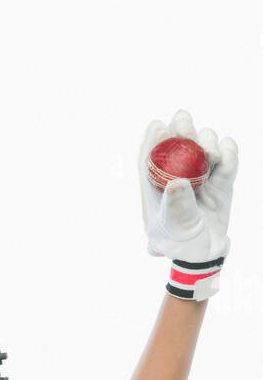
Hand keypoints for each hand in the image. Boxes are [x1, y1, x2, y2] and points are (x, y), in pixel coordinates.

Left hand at [139, 109, 237, 299]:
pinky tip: (226, 158)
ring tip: (211, 155)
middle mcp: (177, 171)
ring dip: (207, 140)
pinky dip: (229, 152)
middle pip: (178, 137)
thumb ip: (176, 206)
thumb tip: (177, 182)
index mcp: (155, 182)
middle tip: (186, 129)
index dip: (154, 137)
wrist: (205, 253)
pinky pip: (228, 155)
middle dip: (182, 126)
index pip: (151, 153)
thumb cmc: (179, 243)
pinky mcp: (222, 176)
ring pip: (204, 141)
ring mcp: (201, 171)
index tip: (159, 128)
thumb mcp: (174, 228)